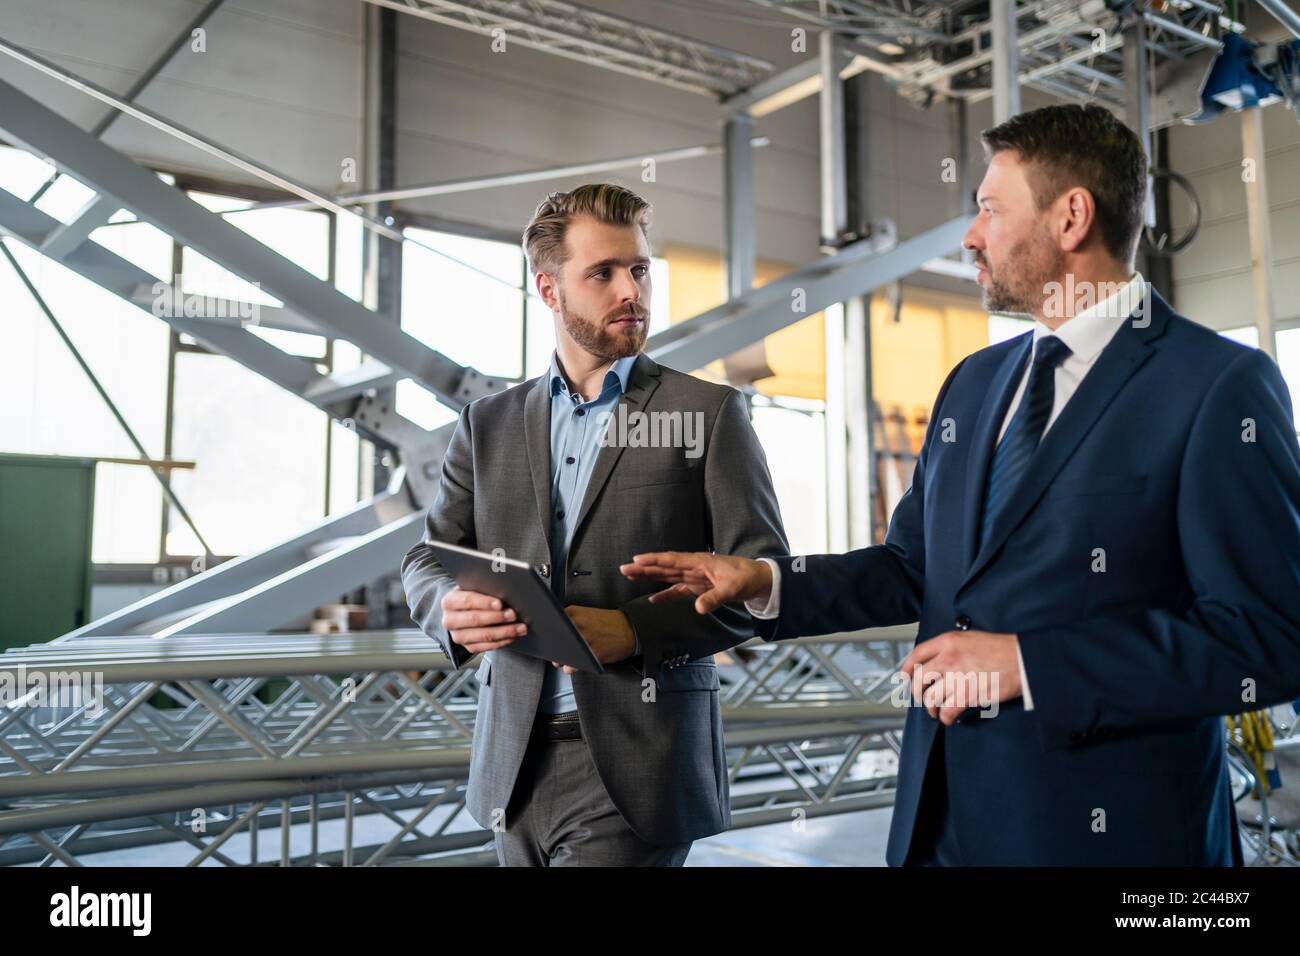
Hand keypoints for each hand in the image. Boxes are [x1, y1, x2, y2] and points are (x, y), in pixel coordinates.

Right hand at [441, 587, 525, 653]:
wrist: (462, 612)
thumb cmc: (471, 597)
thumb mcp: (473, 588)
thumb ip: (484, 588)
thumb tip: (504, 588)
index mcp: (449, 602)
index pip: (467, 601)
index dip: (485, 602)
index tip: (500, 603)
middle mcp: (450, 620)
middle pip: (475, 620)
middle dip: (497, 617)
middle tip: (513, 614)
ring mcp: (458, 636)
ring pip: (483, 636)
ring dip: (504, 632)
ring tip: (519, 627)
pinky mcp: (468, 647)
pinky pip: (487, 647)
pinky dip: (502, 641)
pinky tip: (512, 636)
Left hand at [552, 606, 636, 673]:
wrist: (630, 628)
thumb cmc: (606, 624)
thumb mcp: (585, 615)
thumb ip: (568, 623)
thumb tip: (550, 638)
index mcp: (573, 612)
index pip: (549, 622)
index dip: (544, 633)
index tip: (542, 638)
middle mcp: (578, 623)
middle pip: (555, 637)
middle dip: (551, 647)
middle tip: (551, 652)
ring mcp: (587, 637)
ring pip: (565, 650)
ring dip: (560, 657)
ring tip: (560, 660)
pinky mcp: (596, 651)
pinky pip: (578, 661)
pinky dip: (572, 666)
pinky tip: (570, 667)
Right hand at [619, 552, 772, 613]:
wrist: (759, 580)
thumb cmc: (747, 578)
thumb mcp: (733, 588)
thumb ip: (714, 598)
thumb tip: (698, 608)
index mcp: (700, 561)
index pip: (672, 560)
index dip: (654, 560)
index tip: (637, 560)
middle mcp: (694, 567)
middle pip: (664, 566)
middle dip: (644, 567)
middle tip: (624, 568)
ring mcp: (694, 577)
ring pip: (667, 576)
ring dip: (649, 576)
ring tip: (630, 576)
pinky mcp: (698, 587)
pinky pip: (677, 590)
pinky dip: (665, 595)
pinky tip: (652, 600)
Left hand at [898, 630, 1021, 725]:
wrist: (1023, 660)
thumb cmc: (1002, 650)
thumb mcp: (970, 638)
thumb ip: (951, 647)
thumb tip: (935, 661)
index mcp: (948, 642)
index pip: (917, 655)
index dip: (907, 668)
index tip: (904, 677)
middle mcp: (948, 658)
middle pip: (919, 679)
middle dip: (917, 692)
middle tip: (921, 698)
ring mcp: (957, 677)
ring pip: (930, 698)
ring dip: (931, 708)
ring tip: (936, 711)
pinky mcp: (967, 695)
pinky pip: (946, 711)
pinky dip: (945, 718)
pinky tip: (949, 717)